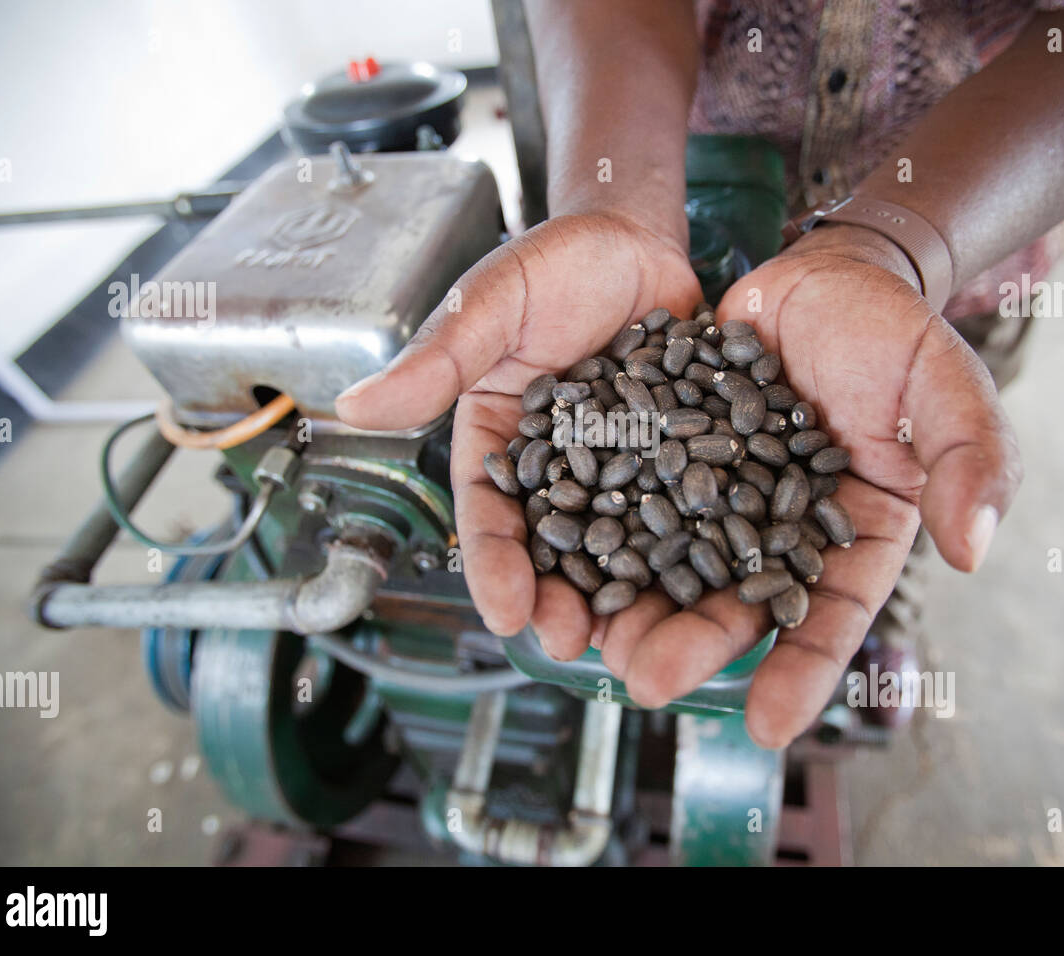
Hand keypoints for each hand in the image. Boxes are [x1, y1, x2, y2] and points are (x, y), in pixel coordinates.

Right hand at [335, 211, 701, 634]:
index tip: (507, 611)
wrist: (637, 238)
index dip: (495, 563)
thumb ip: (439, 359)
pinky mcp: (679, 458)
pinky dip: (698, 546)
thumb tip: (352, 404)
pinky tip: (711, 586)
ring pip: (624, 543)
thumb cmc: (555, 262)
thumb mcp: (492, 304)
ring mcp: (624, 469)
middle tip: (569, 644)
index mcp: (503, 443)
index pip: (490, 513)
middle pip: (557, 546)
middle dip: (560, 599)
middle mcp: (561, 468)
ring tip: (640, 640)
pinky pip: (689, 508)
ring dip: (628, 595)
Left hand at [591, 224, 1022, 747]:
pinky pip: (627, 502)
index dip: (804, 672)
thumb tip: (975, 550)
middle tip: (644, 679)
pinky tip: (557, 562)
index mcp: (852, 535)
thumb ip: (972, 457)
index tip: (768, 728)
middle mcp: (777, 533)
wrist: (817, 276)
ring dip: (630, 607)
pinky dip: (596, 532)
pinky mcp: (665, 461)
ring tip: (586, 640)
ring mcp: (717, 500)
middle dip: (691, 644)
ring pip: (669, 565)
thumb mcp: (945, 381)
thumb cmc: (890, 330)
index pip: (831, 616)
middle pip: (735, 603)